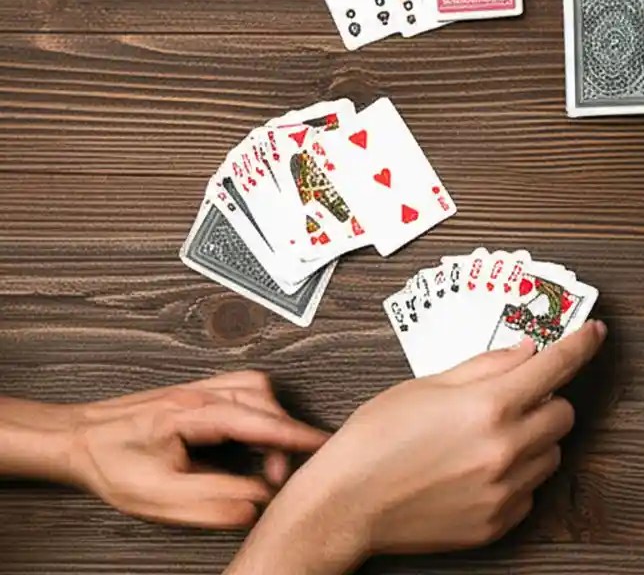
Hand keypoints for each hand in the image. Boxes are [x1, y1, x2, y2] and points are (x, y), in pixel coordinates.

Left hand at [68, 371, 329, 528]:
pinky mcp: (196, 390)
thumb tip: (258, 502)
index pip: (258, 421)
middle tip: (281, 473)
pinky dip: (261, 407)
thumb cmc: (110, 465)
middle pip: (264, 400)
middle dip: (285, 434)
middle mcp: (199, 392)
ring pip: (256, 388)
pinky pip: (243, 387)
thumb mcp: (158, 495)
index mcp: (192, 414)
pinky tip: (255, 429)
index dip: (295, 436)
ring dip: (273, 418)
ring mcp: (198, 387)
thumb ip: (212, 499)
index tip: (324, 446)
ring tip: (272, 453)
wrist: (74, 439)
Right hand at [226, 321, 607, 574]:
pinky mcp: (498, 523)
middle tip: (512, 399)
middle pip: (563, 414)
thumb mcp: (426, 385)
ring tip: (485, 440)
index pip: (557, 366)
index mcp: (489, 406)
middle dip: (545, 400)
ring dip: (533, 440)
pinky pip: (530, 491)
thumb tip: (527, 351)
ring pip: (551, 455)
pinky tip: (476, 471)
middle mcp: (506, 449)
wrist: (347, 504)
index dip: (581, 344)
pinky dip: (515, 477)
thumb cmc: (375, 440)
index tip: (595, 332)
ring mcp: (505, 490)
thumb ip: (485, 367)